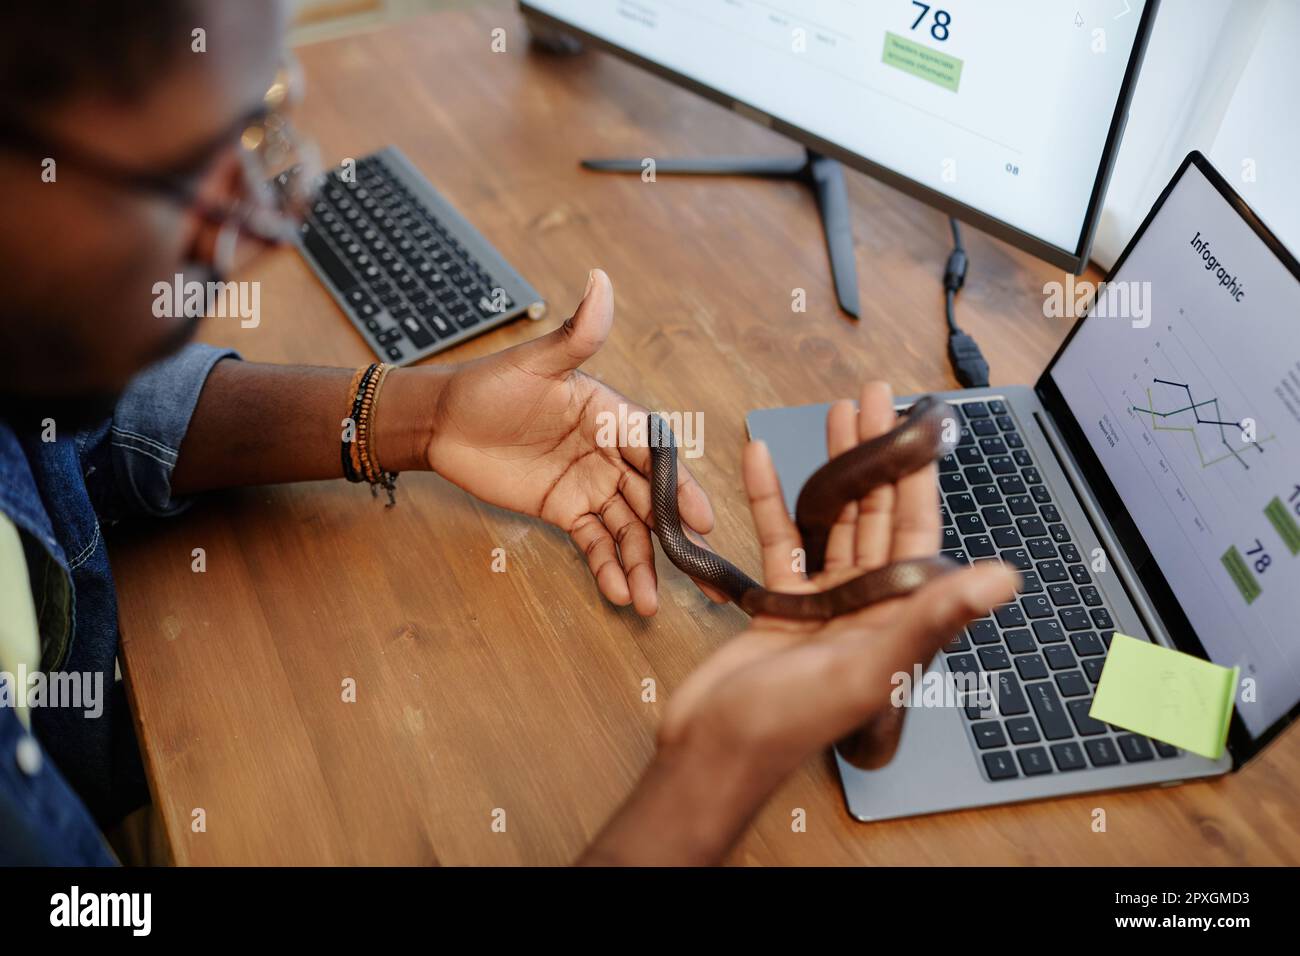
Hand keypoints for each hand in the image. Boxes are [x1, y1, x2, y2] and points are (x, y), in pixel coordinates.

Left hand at [420, 269, 718, 614]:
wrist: (440, 422)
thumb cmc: (487, 385)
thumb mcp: (533, 362)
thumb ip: (576, 334)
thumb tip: (601, 281)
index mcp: (612, 415)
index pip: (655, 453)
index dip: (680, 487)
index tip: (701, 516)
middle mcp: (609, 453)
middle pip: (652, 499)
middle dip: (676, 537)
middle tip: (703, 575)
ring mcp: (590, 485)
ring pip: (627, 528)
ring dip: (641, 564)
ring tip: (649, 602)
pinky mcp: (565, 510)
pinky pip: (595, 542)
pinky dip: (608, 568)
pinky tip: (621, 595)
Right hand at [580, 383, 1018, 863]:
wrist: (717, 750)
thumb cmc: (791, 721)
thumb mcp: (869, 665)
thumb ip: (932, 617)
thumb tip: (1006, 578)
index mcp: (897, 616)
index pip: (915, 531)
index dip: (916, 474)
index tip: (915, 422)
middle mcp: (866, 604)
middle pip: (875, 515)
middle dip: (874, 454)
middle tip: (871, 398)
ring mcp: (822, 604)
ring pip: (832, 521)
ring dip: (832, 469)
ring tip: (834, 414)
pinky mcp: (779, 605)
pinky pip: (780, 542)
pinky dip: (770, 500)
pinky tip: (763, 459)